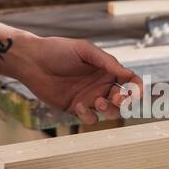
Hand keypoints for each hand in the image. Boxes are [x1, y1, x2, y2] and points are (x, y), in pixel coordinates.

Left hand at [18, 36, 142, 125]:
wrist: (32, 61)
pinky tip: (78, 105)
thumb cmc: (57, 50)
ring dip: (108, 110)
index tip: (136, 92)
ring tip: (97, 102)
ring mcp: (89, 98)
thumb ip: (106, 61)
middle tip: (116, 98)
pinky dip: (88, 115)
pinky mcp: (76, 108)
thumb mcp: (84, 50)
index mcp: (106, 69)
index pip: (130, 80)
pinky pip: (89, 118)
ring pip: (109, 112)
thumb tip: (128, 74)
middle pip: (124, 100)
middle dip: (125, 102)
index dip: (137, 88)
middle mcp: (101, 84)